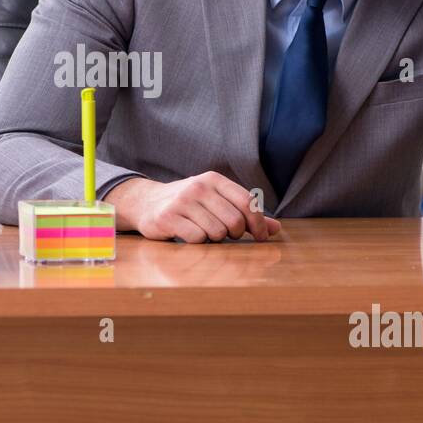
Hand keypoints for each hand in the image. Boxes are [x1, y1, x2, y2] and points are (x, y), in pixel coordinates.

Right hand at [105, 172, 281, 243]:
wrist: (146, 202)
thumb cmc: (189, 204)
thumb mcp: (216, 201)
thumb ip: (245, 214)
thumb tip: (276, 229)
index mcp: (214, 179)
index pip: (247, 202)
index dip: (259, 223)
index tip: (261, 237)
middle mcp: (198, 187)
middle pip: (234, 221)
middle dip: (236, 234)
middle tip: (228, 235)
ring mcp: (182, 202)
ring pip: (217, 232)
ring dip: (216, 239)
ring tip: (205, 232)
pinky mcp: (168, 218)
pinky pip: (197, 239)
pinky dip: (199, 243)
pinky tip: (190, 235)